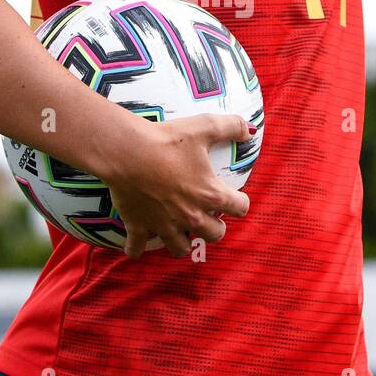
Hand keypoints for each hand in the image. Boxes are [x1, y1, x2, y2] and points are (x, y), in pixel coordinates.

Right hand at [107, 113, 252, 258]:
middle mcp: (191, 216)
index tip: (235, 197)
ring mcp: (164, 224)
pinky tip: (135, 248)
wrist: (126, 151)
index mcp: (210, 194)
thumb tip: (249, 130)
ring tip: (181, 231)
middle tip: (209, 214)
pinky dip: (136, 249)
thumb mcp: (204, 127)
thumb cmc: (166, 140)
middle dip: (215, 226)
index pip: (240, 208)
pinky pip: (137, 247)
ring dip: (183, 242)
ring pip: (181, 248)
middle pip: (215, 234)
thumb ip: (230, 126)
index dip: (240, 202)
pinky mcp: (139, 226)